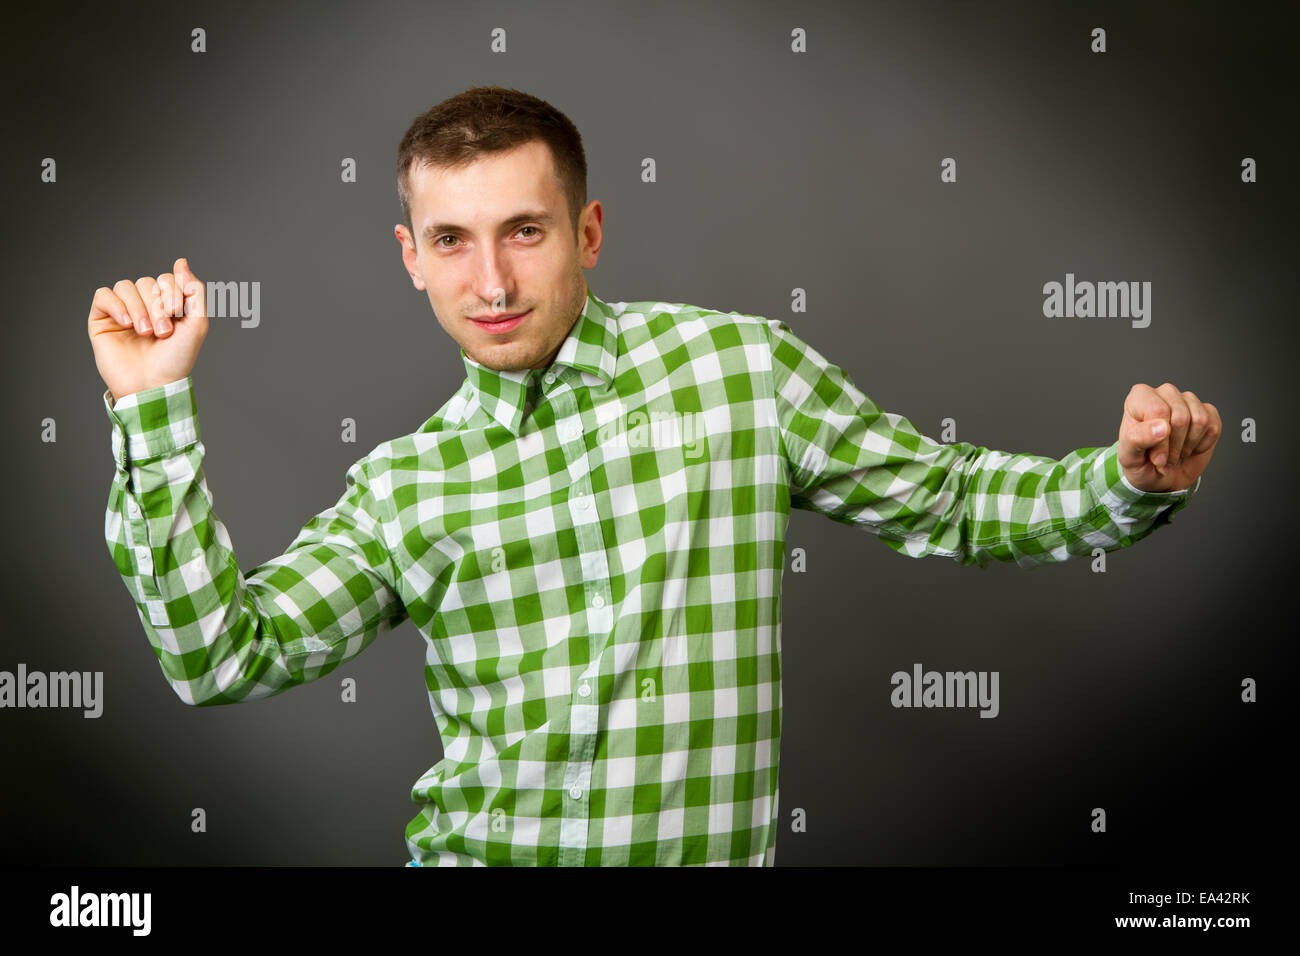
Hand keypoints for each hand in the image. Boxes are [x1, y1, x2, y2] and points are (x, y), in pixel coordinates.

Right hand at [87, 258, 207, 402]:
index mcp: (166, 304)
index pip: (167, 278)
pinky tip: (127, 325)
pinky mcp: (102, 319)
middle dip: (157, 305)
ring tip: (145, 332)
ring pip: (126, 286)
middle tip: (163, 331)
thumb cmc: (176, 358)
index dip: (172, 292)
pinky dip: (117, 306)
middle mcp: (144, 305)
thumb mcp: (197, 323)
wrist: (153, 384)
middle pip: (147, 282)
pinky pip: (104, 295)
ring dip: (139, 308)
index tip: (177, 314)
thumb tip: (181, 261)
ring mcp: (122, 311)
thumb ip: (194, 290)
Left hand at [1118, 383, 1220, 491]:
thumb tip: (1162, 426)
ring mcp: (1187, 399)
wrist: (1160, 477)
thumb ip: (1138, 439)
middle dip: (1175, 447)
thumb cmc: (1140, 463)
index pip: (1158, 411)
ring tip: (1175, 452)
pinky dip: (1202, 445)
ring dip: (1188, 446)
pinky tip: (1189, 447)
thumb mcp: (1129, 457)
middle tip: (1165, 458)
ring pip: (1199, 420)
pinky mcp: (1207, 411)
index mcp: (1139, 397)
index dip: (1160, 441)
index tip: (1155, 459)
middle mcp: (1164, 392)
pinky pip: (1213, 427)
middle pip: (1180, 417)